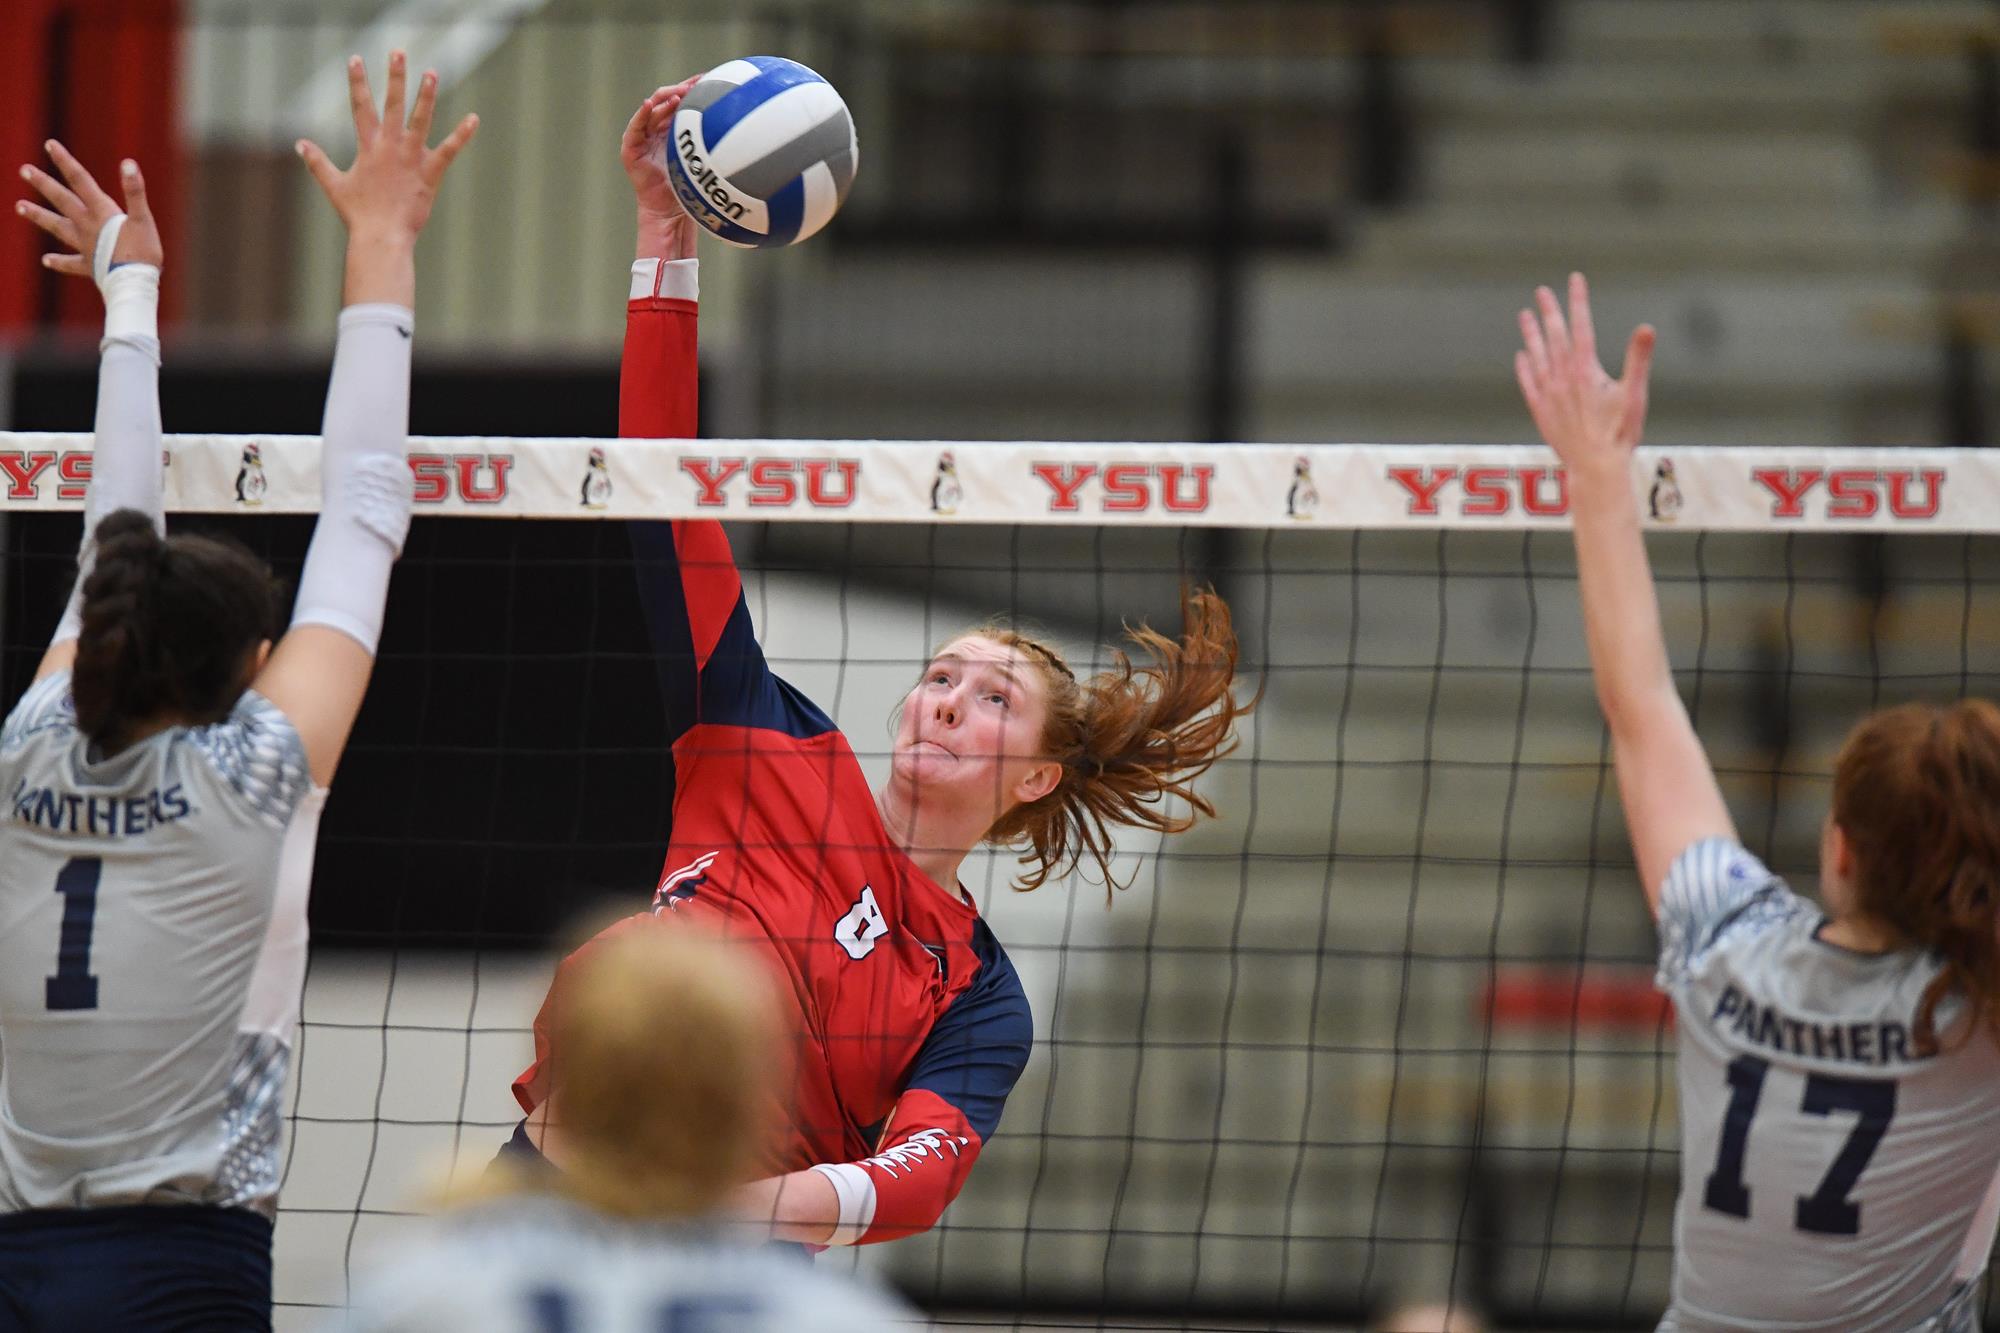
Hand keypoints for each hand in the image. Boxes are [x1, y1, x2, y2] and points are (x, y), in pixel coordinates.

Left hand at [16, 141, 162, 279]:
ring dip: (38, 216)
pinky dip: (59, 262)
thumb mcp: (143, 218)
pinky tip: (46, 260)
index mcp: (101, 212)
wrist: (134, 284)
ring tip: (19, 207)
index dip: (65, 162)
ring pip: (57, 228)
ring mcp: (85, 246)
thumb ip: (134, 191)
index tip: (50, 145)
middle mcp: (87, 226)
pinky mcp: (89, 266)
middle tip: (24, 170)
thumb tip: (128, 163)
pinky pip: (70, 263)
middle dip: (43, 184)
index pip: (80, 180)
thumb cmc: (142, 252)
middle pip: (62, 200)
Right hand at [297, 51, 476, 244]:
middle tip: (398, 52)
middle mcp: (390, 147)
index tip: (356, 59)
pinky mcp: (430, 174)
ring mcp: (411, 158)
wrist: (381, 237)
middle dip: (394, 77)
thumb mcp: (333, 185)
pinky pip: (449, 151)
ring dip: (426, 96)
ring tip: (431, 73)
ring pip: (420, 120)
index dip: (358, 82)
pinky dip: (462, 135)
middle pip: (392, 104)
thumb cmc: (358, 215)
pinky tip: (473, 119)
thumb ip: (317, 162)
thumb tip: (299, 143)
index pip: (360, 107)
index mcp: (368, 147)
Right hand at [622, 78, 699, 260]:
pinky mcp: (630, 149)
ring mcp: (642, 138)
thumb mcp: (706, 163)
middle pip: (666, 101)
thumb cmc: (690, 189)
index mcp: (673, 130)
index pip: (682, 102)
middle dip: (681, 88)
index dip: (694, 88)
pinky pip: (635, 127)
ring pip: (651, 109)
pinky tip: (649, 104)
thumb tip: (751, 133)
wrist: (671, 213)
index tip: (710, 77)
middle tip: (697, 82)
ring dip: (664, 98)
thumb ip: (716, 147)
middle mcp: (657, 130)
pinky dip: (641, 114)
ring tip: (679, 93)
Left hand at [1514, 273, 1655, 473]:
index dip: (1578, 300)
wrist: (1595, 467)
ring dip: (1531, 334)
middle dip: (1549, 311)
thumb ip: (1638, 358)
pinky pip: (1528, 383)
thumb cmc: (1620, 433)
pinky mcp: (1541, 411)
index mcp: (1586, 370)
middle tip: (1542, 292)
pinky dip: (1524, 367)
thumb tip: (1647, 328)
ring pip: (1537, 356)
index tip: (1575, 279)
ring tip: (1525, 316)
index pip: (1581, 325)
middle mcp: (1563, 378)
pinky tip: (1521, 356)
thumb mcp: (1635, 393)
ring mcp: (1549, 394)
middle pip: (1554, 336)